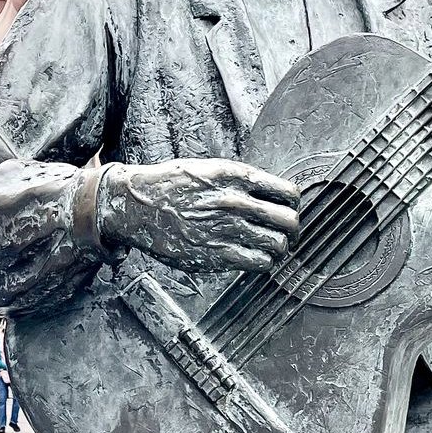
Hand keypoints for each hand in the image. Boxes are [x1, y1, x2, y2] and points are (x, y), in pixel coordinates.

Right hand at [97, 159, 300, 273]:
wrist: (137, 206)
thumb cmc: (171, 185)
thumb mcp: (209, 169)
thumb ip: (240, 182)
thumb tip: (269, 195)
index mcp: (236, 178)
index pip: (287, 193)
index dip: (294, 204)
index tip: (290, 209)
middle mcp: (235, 203)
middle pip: (289, 222)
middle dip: (293, 230)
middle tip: (289, 234)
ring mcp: (227, 230)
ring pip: (278, 245)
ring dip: (280, 248)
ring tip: (274, 248)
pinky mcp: (216, 255)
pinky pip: (258, 263)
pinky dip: (264, 262)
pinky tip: (256, 258)